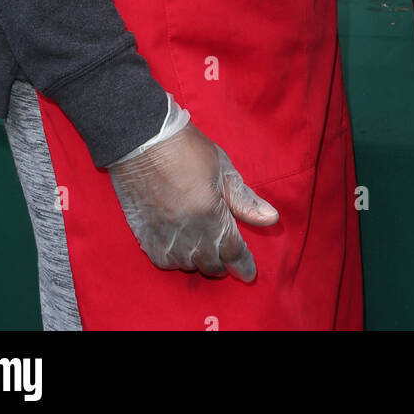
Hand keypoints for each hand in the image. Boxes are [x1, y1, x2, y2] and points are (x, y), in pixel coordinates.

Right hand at [107, 123, 277, 280]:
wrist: (143, 140)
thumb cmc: (187, 148)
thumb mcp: (223, 168)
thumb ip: (244, 199)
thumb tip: (271, 219)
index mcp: (210, 214)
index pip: (232, 251)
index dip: (243, 265)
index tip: (249, 273)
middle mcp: (187, 231)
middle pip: (210, 263)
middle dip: (223, 263)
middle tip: (227, 255)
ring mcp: (163, 235)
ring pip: (187, 264)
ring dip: (199, 261)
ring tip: (205, 250)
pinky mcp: (144, 233)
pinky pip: (163, 260)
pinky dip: (175, 259)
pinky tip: (180, 250)